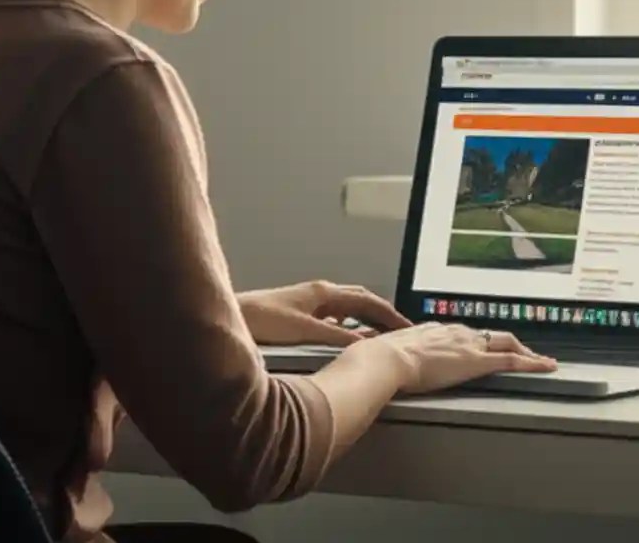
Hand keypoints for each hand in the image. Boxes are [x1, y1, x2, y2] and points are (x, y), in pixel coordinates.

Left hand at [239, 281, 411, 346]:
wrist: (229, 316)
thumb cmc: (262, 320)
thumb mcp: (305, 331)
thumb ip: (337, 338)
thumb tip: (368, 345)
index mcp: (325, 293)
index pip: (369, 302)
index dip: (391, 315)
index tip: (408, 328)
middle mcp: (320, 294)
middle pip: (361, 301)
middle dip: (383, 315)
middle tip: (401, 331)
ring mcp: (310, 302)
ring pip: (348, 308)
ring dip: (367, 320)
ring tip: (382, 336)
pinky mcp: (300, 313)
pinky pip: (334, 317)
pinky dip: (349, 326)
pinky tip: (347, 338)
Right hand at [347, 323, 556, 394]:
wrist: (385, 359)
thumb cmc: (379, 359)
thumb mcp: (388, 353)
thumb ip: (393, 357)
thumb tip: (379, 365)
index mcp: (435, 330)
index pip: (465, 332)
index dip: (479, 339)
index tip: (484, 345)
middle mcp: (456, 332)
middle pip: (490, 333)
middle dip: (510, 342)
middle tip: (524, 352)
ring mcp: (468, 345)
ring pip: (507, 343)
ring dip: (526, 352)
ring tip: (540, 362)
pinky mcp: (477, 361)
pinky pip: (512, 360)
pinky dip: (533, 363)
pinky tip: (546, 367)